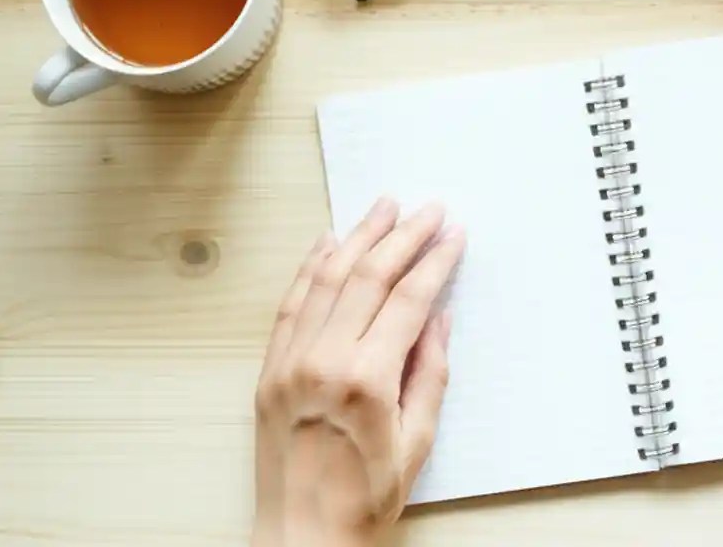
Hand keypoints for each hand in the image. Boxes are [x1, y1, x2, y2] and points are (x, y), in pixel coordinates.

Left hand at [252, 198, 464, 546]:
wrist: (303, 536)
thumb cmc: (364, 499)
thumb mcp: (418, 440)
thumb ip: (430, 372)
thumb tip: (438, 318)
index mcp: (367, 379)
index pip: (408, 299)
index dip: (435, 262)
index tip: (454, 236)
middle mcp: (323, 360)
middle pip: (369, 277)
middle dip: (403, 236)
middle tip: (428, 209)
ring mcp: (290, 362)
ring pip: (326, 279)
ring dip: (358, 238)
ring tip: (382, 208)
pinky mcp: (269, 371)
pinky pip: (290, 305)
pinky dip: (309, 269)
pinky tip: (328, 244)